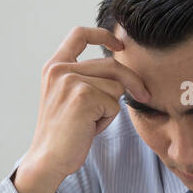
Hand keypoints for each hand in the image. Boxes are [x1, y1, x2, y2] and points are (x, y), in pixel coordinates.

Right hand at [13, 26, 150, 192]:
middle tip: (144, 96)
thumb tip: (123, 73)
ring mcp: (70, 81)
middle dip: (132, 82)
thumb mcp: (68, 97)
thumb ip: (86, 78)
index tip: (120, 45)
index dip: (103, 35)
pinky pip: (113, 104)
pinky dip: (107, 120)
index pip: (80, 34)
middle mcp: (60, 69)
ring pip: (115, 87)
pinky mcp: (83, 97)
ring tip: (89, 122)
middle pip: (111, 65)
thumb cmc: (64, 133)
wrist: (48, 159)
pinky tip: (88, 128)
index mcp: (54, 66)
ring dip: (110, 108)